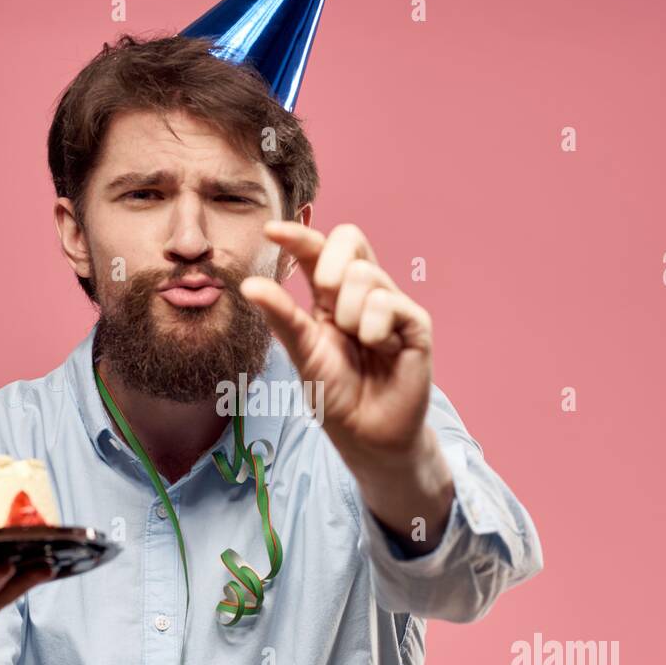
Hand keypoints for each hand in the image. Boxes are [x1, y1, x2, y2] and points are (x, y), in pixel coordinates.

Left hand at [240, 221, 433, 462]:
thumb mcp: (302, 351)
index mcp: (332, 294)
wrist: (366, 433)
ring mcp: (392, 304)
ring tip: (358, 344)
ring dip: (349, 315)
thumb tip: (249, 285)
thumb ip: (282, 317)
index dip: (298, 235)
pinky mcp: (416, 324)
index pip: (318, 249)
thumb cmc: (335, 392)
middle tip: (326, 305)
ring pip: (365, 275)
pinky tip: (381, 349)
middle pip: (349, 238)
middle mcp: (363, 291)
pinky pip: (388, 304)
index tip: (270, 231)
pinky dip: (374, 329)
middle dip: (328, 267)